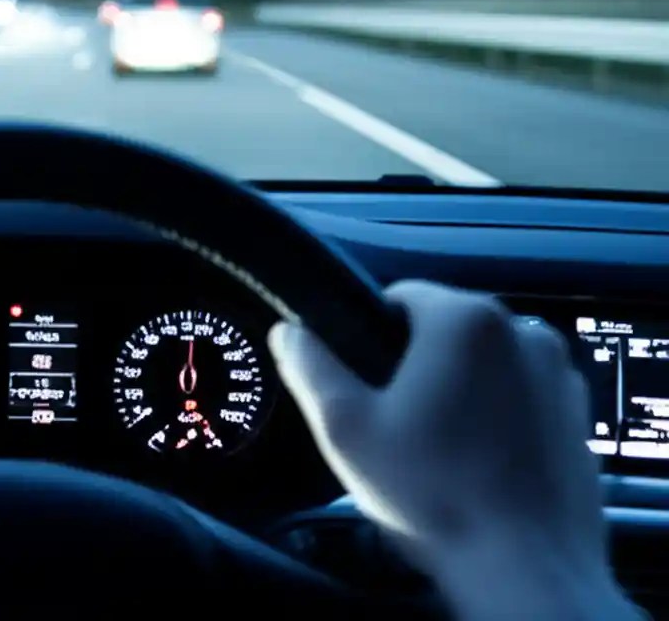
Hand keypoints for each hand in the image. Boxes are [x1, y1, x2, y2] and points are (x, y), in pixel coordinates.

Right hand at [269, 280, 640, 619]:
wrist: (524, 567)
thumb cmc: (431, 492)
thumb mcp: (346, 428)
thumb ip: (310, 367)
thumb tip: (288, 331)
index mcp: (465, 318)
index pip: (400, 297)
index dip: (371, 341)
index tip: (366, 389)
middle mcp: (524, 331)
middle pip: (445, 331)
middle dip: (417, 368)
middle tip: (395, 428)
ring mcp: (559, 374)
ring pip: (485, 366)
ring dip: (459, 392)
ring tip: (438, 451)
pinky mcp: (577, 416)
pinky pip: (520, 398)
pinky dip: (497, 418)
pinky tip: (477, 464)